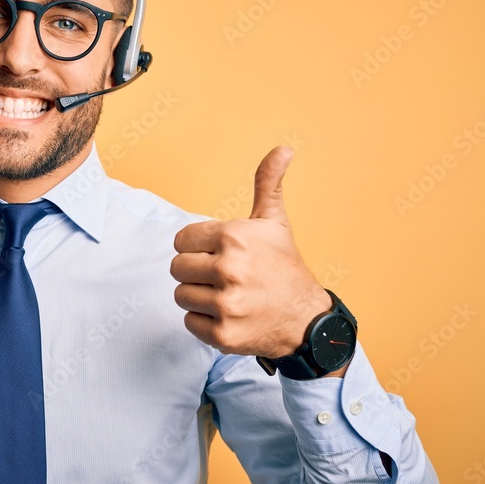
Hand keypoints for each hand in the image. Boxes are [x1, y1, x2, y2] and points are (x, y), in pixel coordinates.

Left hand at [170, 146, 330, 359]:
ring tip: (228, 296)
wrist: (307, 321)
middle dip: (196, 272)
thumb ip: (267, 184)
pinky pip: (189, 322)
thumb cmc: (284, 267)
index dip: (197, 247)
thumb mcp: (275, 223)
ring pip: (181, 295)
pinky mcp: (222, 334)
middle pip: (177, 268)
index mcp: (234, 237)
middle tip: (223, 277)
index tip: (219, 254)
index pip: (181, 240)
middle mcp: (229, 269)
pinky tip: (229, 316)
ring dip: (199, 297)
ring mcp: (226, 304)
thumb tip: (282, 148)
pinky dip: (204, 322)